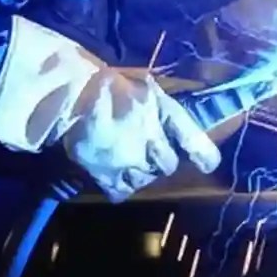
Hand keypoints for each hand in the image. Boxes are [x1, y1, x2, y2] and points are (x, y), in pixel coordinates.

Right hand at [62, 68, 220, 202]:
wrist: (71, 94)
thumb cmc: (112, 85)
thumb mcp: (148, 87)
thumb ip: (168, 108)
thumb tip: (186, 123)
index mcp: (166, 114)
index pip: (196, 144)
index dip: (204, 157)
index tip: (205, 164)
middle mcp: (152, 140)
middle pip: (169, 166)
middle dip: (160, 159)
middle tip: (146, 150)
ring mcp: (129, 160)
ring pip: (146, 179)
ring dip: (140, 171)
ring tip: (127, 157)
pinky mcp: (106, 174)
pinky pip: (122, 191)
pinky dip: (120, 185)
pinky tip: (114, 172)